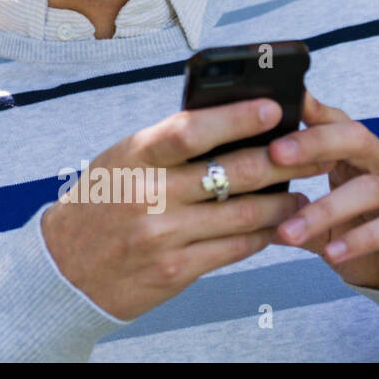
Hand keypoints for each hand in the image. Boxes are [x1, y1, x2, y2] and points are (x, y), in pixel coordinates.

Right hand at [41, 97, 332, 320]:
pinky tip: (276, 226)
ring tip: (304, 194)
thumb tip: (231, 127)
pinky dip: (262, 236)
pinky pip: (235, 249)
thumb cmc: (99, 204)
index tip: (274, 108)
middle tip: (314, 153)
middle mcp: (149, 193)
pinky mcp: (176, 269)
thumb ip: (167, 147)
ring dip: (283, 204)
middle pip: (232, 172)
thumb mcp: (120, 162)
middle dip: (283, 162)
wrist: (64, 267)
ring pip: (245, 214)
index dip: (236, 117)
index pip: (190, 130)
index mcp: (133, 156)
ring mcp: (163, 234)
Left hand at [270, 89, 378, 300]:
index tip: (275, 103)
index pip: (333, 122)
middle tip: (275, 154)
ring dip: (324, 210)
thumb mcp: (319, 221)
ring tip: (289, 231)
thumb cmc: (359, 235)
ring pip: (370, 189)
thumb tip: (239, 195)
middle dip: (313, 143)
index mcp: (357, 155)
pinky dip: (359, 240)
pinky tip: (331, 252)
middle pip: (355, 138)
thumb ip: (289, 206)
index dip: (308, 109)